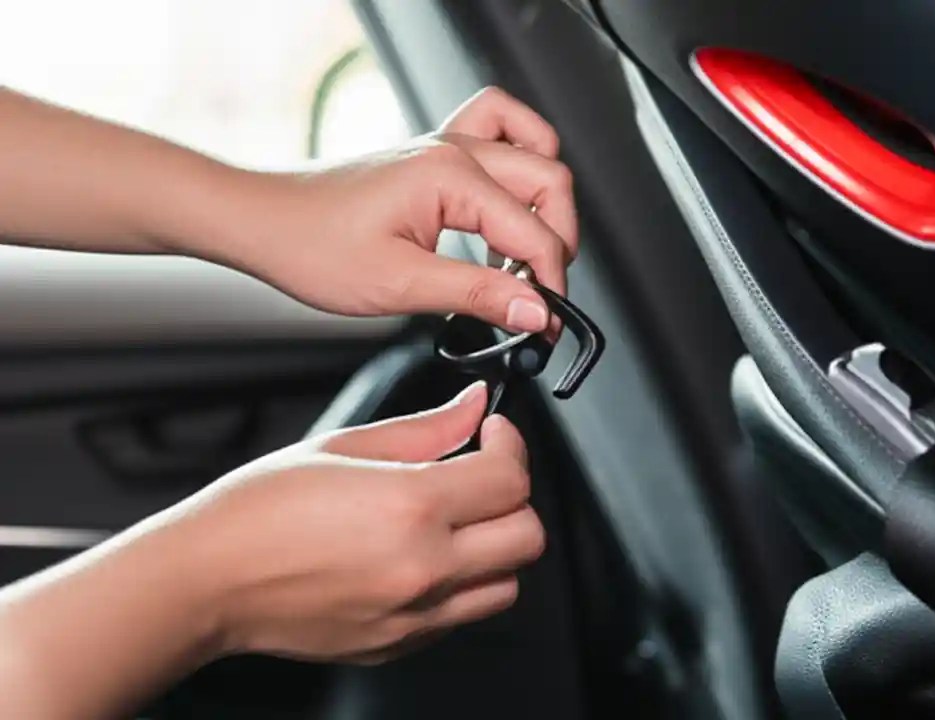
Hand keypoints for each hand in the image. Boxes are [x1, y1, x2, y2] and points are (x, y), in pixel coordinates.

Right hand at [168, 382, 544, 662]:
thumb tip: (472, 405)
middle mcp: (421, 566)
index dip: (511, 447)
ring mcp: (414, 613)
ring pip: (508, 583)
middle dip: (514, 499)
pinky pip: (464, 614)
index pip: (510, 479)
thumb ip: (425, 428)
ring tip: (459, 522)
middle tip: (483, 477)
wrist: (207, 581)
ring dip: (496, 548)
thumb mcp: (344, 447)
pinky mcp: (401, 643)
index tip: (494, 437)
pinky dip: (462, 585)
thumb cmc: (258, 512)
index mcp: (410, 506)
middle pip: (527, 536)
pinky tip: (425, 557)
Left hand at [214, 87, 577, 333]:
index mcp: (450, 176)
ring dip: (548, 200)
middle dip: (558, 241)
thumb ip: (478, 294)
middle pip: (550, 181)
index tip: (547, 322)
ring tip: (531, 252)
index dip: (549, 284)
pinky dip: (521, 158)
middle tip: (540, 293)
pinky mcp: (434, 155)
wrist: (262, 223)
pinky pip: (498, 129)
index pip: (533, 231)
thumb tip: (536, 310)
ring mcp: (445, 145)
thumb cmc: (311, 245)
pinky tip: (511, 202)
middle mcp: (454, 150)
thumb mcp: (401, 284)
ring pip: (535, 150)